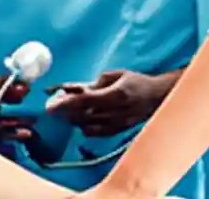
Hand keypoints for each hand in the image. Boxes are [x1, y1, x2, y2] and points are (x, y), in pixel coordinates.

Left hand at [45, 70, 175, 136]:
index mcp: (115, 95)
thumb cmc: (136, 82)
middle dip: (65, 112)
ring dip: (73, 119)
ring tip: (66, 111)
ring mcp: (116, 125)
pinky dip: (84, 127)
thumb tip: (75, 89)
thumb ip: (95, 82)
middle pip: (82, 116)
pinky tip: (82, 119)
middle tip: (52, 105)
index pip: (84, 101)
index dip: (65, 103)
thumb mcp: (116, 74)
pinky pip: (94, 133)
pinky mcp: (117, 132)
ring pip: (85, 127)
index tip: (50, 105)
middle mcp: (115, 113)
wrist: (159, 98)